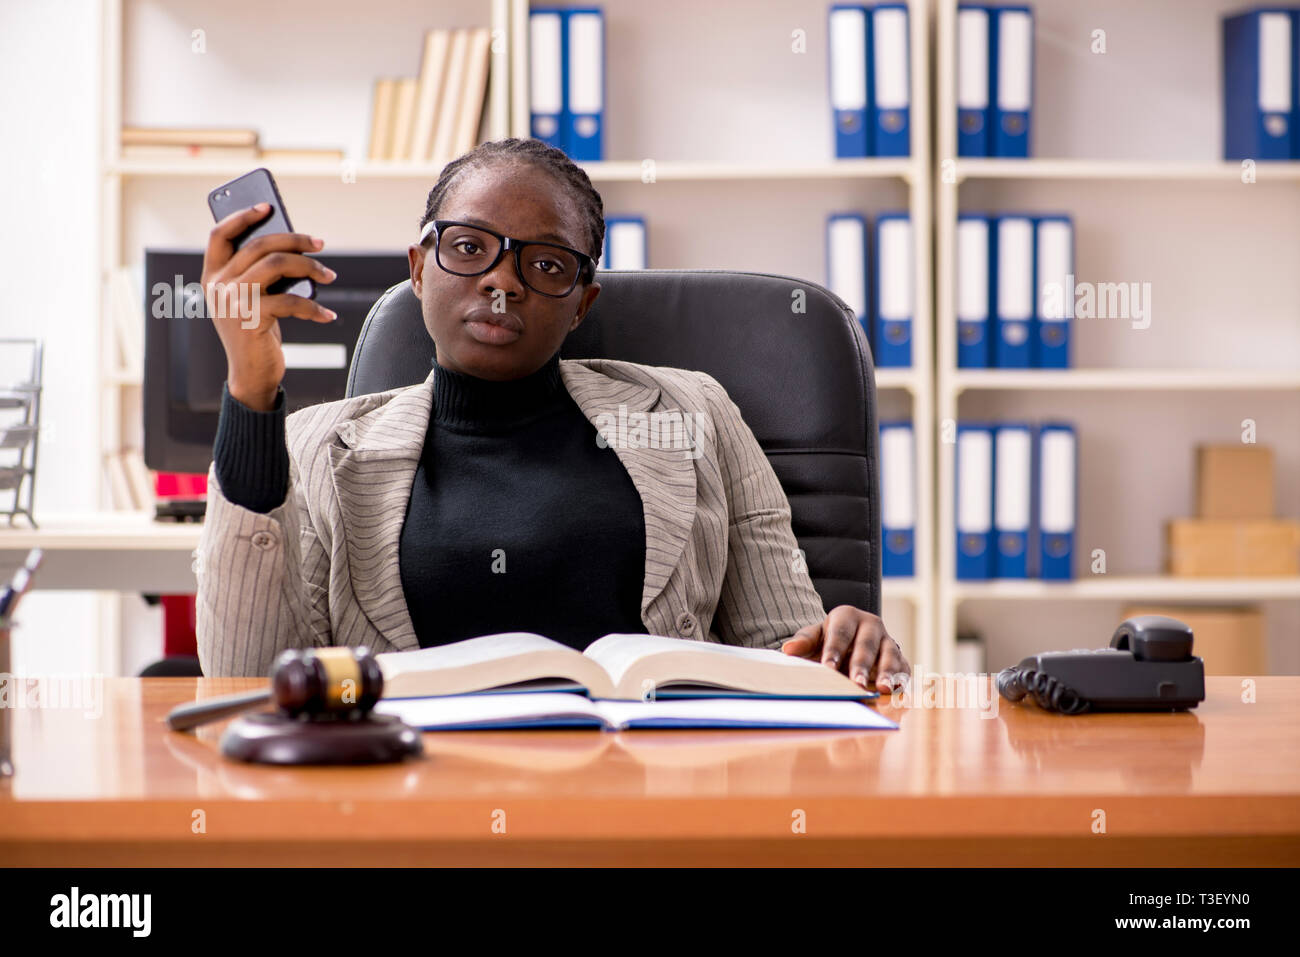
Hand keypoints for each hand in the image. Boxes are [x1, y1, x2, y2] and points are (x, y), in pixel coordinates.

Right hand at [201, 203, 337, 409]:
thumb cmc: (256, 331)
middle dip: (295, 240)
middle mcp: (218, 285)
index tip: (267, 207)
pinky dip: (314, 307)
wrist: (250, 374)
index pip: (219, 234)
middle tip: (320, 244)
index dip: (242, 216)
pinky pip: (291, 301)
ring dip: (310, 267)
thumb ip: (258, 273)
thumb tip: (293, 246)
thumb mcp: (250, 299)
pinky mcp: (252, 320)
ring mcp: (233, 301)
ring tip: (330, 275)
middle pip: (259, 244)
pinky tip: (327, 314)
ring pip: (277, 265)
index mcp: (212, 276)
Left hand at [781, 605, 910, 693]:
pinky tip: (898, 691)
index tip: (828, 668)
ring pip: (889, 655)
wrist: (850, 644)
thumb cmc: (828, 641)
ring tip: (883, 689)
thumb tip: (788, 650)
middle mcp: (871, 625)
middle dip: (861, 665)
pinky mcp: (900, 657)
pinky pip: (904, 668)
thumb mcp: (814, 637)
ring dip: (887, 673)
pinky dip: (902, 679)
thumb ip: (803, 642)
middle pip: (867, 645)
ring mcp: (888, 641)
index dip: (834, 650)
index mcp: (847, 616)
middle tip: (856, 683)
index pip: (840, 633)